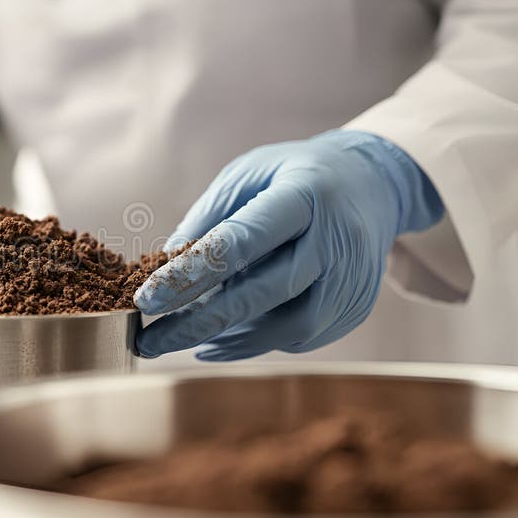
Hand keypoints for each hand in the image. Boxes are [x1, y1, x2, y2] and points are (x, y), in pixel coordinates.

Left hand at [134, 130, 443, 359]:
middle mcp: (335, 240)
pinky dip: (256, 341)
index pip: (239, 243)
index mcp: (303, 196)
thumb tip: (164, 268)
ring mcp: (352, 278)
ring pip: (286, 329)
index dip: (189, 276)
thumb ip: (207, 219)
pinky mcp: (357, 307)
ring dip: (227, 340)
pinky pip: (301, 338)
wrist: (373, 183)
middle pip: (262, 295)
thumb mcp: (247, 175)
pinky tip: (222, 336)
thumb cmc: (293, 176)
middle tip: (148, 342)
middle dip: (197, 324)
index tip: (145, 302)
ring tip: (182, 339)